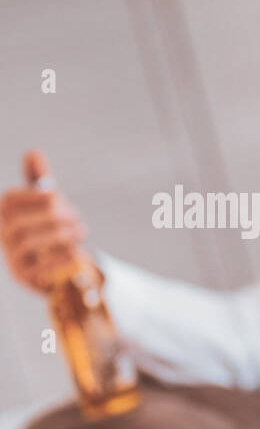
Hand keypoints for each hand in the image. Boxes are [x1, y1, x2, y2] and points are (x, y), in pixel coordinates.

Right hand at [1, 150, 88, 292]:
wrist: (55, 267)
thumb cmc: (48, 229)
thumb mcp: (46, 205)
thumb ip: (40, 181)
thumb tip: (34, 152)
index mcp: (5, 213)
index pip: (10, 200)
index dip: (33, 195)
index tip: (57, 196)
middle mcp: (2, 234)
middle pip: (20, 222)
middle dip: (53, 217)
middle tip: (77, 216)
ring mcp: (10, 256)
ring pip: (27, 243)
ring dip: (58, 235)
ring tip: (82, 232)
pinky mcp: (23, 276)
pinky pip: (36, 268)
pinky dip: (58, 258)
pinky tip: (76, 252)